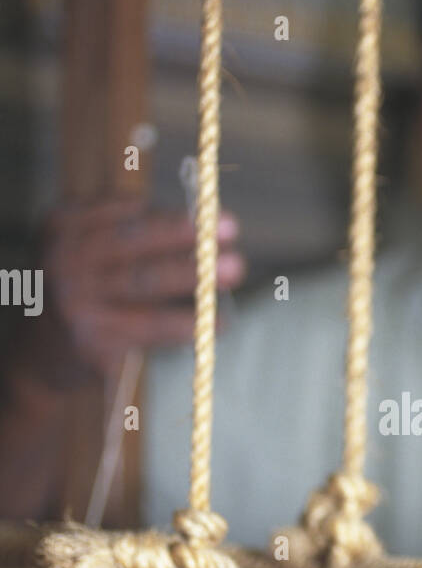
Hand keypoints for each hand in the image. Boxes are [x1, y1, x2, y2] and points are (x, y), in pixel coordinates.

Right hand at [21, 196, 246, 387]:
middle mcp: (63, 260)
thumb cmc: (83, 291)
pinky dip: (190, 324)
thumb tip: (205, 225)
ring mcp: (75, 301)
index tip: (211, 211)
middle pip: (136, 242)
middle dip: (187, 235)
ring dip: (196, 276)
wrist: (40, 356)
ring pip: (146, 283)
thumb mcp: (89, 250)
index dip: (172, 213)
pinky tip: (218, 323)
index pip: (125, 212)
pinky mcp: (93, 340)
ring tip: (235, 268)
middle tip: (232, 228)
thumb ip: (132, 233)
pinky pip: (152, 327)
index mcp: (63, 225)